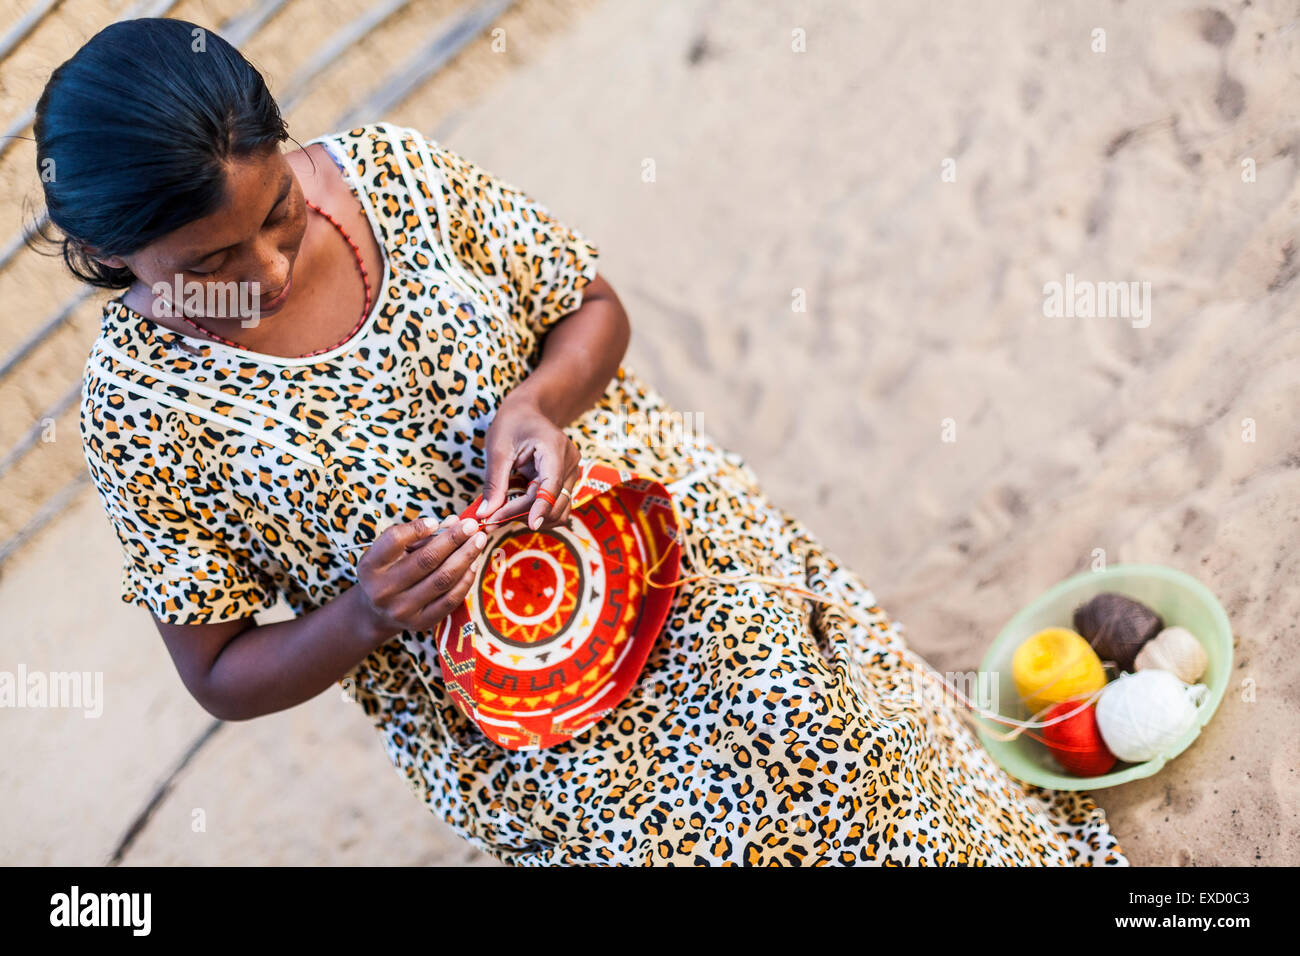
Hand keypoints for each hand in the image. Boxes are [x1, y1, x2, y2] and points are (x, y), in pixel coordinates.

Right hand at [354, 513, 487, 635]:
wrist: (375, 612)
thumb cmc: (388, 570)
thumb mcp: (391, 551)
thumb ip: (418, 534)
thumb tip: (454, 522)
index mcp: (370, 566)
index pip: (394, 541)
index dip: (417, 529)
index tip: (436, 521)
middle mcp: (383, 590)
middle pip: (426, 560)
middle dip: (453, 540)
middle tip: (471, 526)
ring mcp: (402, 609)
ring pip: (442, 579)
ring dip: (465, 557)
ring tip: (478, 541)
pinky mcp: (420, 623)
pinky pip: (450, 599)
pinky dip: (465, 579)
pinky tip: (473, 564)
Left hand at [476, 395, 580, 531]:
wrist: (528, 410)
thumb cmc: (512, 422)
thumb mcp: (497, 449)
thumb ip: (494, 483)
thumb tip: (486, 514)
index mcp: (555, 448)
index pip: (551, 485)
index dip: (540, 508)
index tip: (529, 526)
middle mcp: (569, 462)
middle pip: (555, 502)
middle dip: (526, 515)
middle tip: (492, 521)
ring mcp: (570, 473)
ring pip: (559, 509)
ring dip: (532, 517)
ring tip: (502, 514)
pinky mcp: (564, 481)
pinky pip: (555, 504)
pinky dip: (536, 511)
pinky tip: (515, 508)